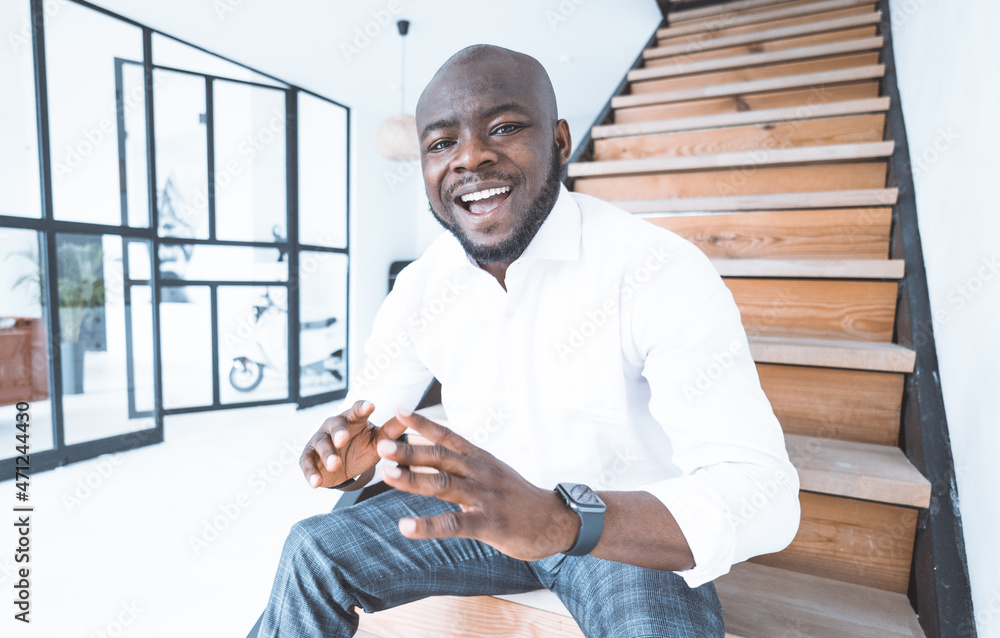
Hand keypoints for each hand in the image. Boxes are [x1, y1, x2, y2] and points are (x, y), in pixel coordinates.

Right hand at [299, 400, 405, 487]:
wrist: (342, 467)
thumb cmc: (362, 447)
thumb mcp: (377, 441)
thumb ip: (390, 430)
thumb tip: (408, 417)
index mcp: (353, 419)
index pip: (357, 410)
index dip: (362, 407)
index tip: (370, 407)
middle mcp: (334, 426)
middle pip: (335, 425)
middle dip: (339, 432)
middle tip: (342, 440)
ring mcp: (320, 440)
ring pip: (321, 444)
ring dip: (327, 454)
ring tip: (334, 465)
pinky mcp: (309, 457)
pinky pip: (307, 463)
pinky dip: (311, 473)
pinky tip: (316, 483)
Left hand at [376, 408, 580, 560]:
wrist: (555, 521)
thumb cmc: (519, 498)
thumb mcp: (494, 473)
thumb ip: (465, 465)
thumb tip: (433, 453)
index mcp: (480, 459)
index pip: (448, 436)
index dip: (423, 424)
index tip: (399, 412)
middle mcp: (480, 473)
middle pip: (440, 457)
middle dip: (409, 450)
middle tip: (382, 444)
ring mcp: (484, 497)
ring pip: (443, 485)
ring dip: (413, 480)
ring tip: (387, 475)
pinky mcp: (488, 524)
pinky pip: (453, 524)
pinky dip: (427, 526)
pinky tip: (405, 527)